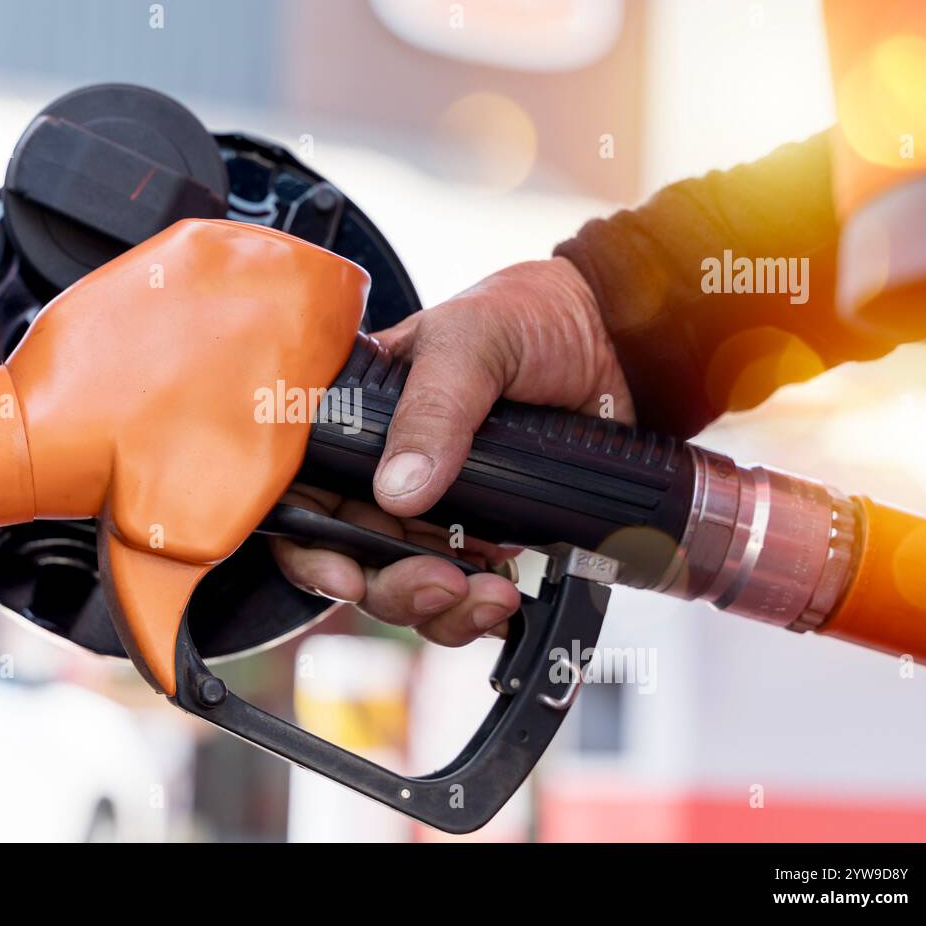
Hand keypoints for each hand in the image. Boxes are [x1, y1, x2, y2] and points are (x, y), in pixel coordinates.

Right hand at [272, 256, 631, 644]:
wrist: (620, 341)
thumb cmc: (531, 314)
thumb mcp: (472, 340)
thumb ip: (434, 407)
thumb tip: (400, 490)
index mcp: (359, 420)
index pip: (305, 492)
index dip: (309, 545)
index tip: (344, 575)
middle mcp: (385, 470)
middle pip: (350, 557)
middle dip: (388, 588)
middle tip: (439, 584)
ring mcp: (435, 508)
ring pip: (404, 587)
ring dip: (437, 609)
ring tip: (487, 594)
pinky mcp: (486, 535)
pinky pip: (461, 595)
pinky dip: (477, 611)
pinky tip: (505, 593)